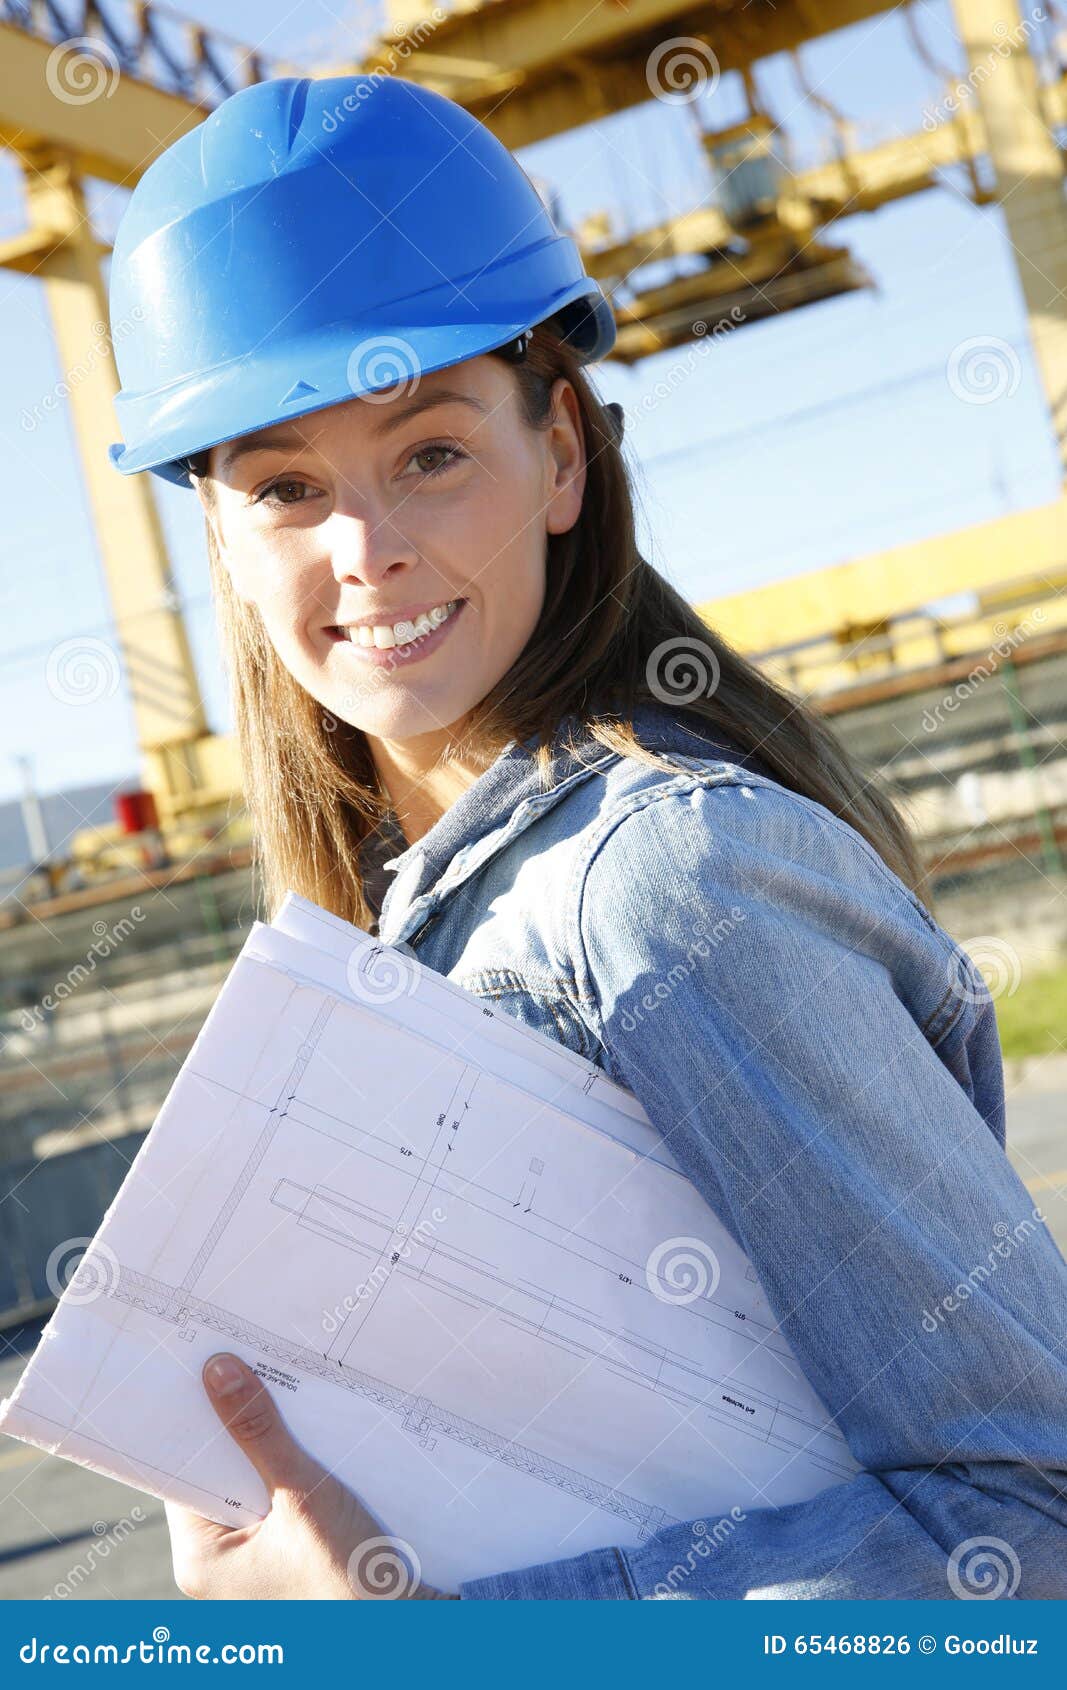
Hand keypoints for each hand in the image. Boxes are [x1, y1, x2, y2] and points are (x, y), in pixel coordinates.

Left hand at [166, 1352, 455, 1599]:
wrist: (403, 1627)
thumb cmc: (345, 1578)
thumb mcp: (302, 1493)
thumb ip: (259, 1432)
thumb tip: (219, 1372)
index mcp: (200, 1561)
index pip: (183, 1473)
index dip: (197, 1421)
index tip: (205, 1370)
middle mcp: (217, 1568)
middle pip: (218, 1476)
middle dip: (238, 1428)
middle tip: (247, 1367)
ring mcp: (251, 1568)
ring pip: (250, 1487)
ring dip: (269, 1447)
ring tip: (281, 1395)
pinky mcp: (285, 1562)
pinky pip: (276, 1503)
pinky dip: (290, 1472)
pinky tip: (309, 1438)